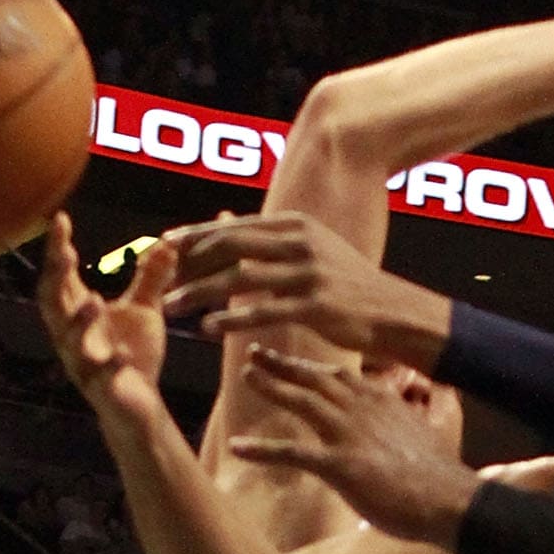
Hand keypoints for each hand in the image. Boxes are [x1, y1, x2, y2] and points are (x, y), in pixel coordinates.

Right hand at [38, 214, 175, 414]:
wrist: (139, 406)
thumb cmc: (133, 355)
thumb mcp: (143, 311)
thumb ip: (150, 279)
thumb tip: (166, 243)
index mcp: (78, 312)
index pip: (60, 276)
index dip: (56, 249)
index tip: (60, 220)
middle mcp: (72, 336)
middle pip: (52, 304)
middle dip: (55, 279)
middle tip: (64, 253)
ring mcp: (83, 363)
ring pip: (70, 341)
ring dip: (79, 321)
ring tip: (94, 300)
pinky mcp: (102, 390)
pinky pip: (100, 377)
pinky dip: (110, 365)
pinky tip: (121, 355)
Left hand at [162, 210, 447, 354]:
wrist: (393, 313)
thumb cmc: (348, 287)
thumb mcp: (315, 251)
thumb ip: (277, 243)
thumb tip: (237, 235)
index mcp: (295, 225)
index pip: (234, 226)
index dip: (195, 235)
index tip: (164, 245)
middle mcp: (299, 242)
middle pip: (231, 246)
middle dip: (190, 261)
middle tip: (160, 276)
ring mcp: (307, 272)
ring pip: (240, 279)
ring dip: (200, 292)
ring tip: (173, 306)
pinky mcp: (315, 305)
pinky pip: (263, 311)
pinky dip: (232, 318)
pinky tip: (208, 328)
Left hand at [231, 346, 480, 543]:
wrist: (450, 500)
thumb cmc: (441, 476)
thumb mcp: (427, 435)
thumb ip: (411, 420)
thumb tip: (424, 410)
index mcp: (381, 401)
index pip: (341, 377)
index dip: (313, 369)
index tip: (295, 362)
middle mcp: (362, 409)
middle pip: (315, 379)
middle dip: (283, 364)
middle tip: (256, 354)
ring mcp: (348, 433)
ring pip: (301, 401)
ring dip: (270, 386)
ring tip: (246, 376)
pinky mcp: (339, 464)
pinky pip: (291, 452)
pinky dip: (262, 448)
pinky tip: (238, 447)